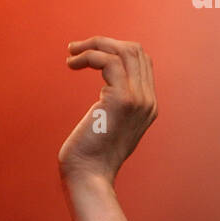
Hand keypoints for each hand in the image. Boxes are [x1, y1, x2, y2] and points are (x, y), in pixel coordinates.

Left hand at [59, 37, 156, 185]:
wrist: (89, 177)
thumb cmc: (90, 157)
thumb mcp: (109, 126)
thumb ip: (115, 107)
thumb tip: (107, 92)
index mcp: (148, 106)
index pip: (141, 61)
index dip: (114, 50)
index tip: (88, 55)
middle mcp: (148, 101)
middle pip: (135, 50)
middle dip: (103, 42)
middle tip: (75, 49)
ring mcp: (138, 99)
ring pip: (123, 50)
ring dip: (94, 45)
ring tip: (71, 54)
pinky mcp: (122, 100)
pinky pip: (108, 61)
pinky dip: (89, 56)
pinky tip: (72, 65)